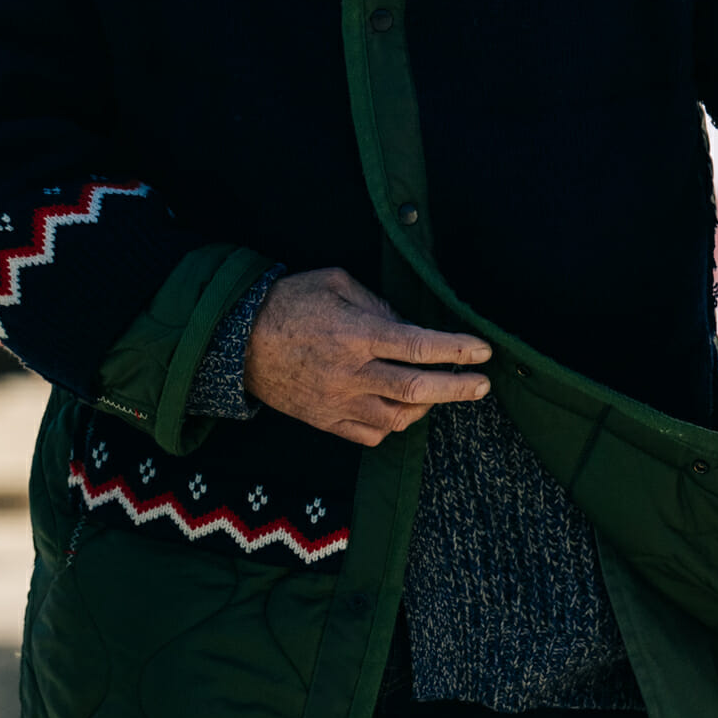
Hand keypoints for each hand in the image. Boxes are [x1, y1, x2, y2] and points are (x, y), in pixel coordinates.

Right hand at [244, 268, 493, 446]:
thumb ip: (376, 303)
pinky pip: (370, 435)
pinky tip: (396, 409)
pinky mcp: (324, 420)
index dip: (457, 349)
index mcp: (355, 334)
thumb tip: (407, 324)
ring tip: (436, 393)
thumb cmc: (286, 303)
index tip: (483, 350)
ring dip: (426, 407)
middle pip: (418, 389)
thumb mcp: (334, 283)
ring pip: (397, 418)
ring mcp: (337, 402)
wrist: (235, 341)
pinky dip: (391, 425)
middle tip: (482, 385)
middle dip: (458, 388)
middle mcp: (350, 373)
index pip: (420, 345)